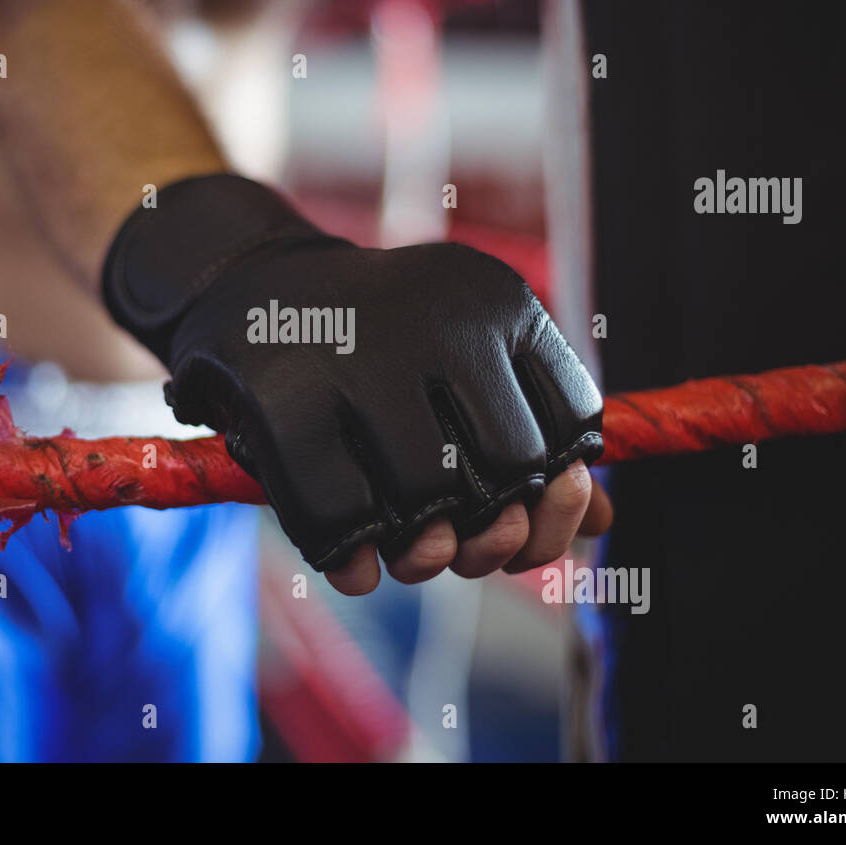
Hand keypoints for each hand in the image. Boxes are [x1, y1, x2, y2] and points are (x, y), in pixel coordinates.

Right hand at [104, 175, 607, 592]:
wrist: (245, 279)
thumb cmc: (369, 335)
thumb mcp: (456, 360)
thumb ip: (527, 430)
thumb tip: (599, 519)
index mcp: (493, 297)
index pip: (571, 418)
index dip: (559, 492)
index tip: (522, 514)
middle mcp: (434, 313)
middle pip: (506, 468)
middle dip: (494, 534)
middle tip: (462, 549)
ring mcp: (356, 351)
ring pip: (427, 498)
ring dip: (426, 556)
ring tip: (412, 556)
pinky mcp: (281, 396)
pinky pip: (340, 515)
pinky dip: (351, 559)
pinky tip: (354, 565)